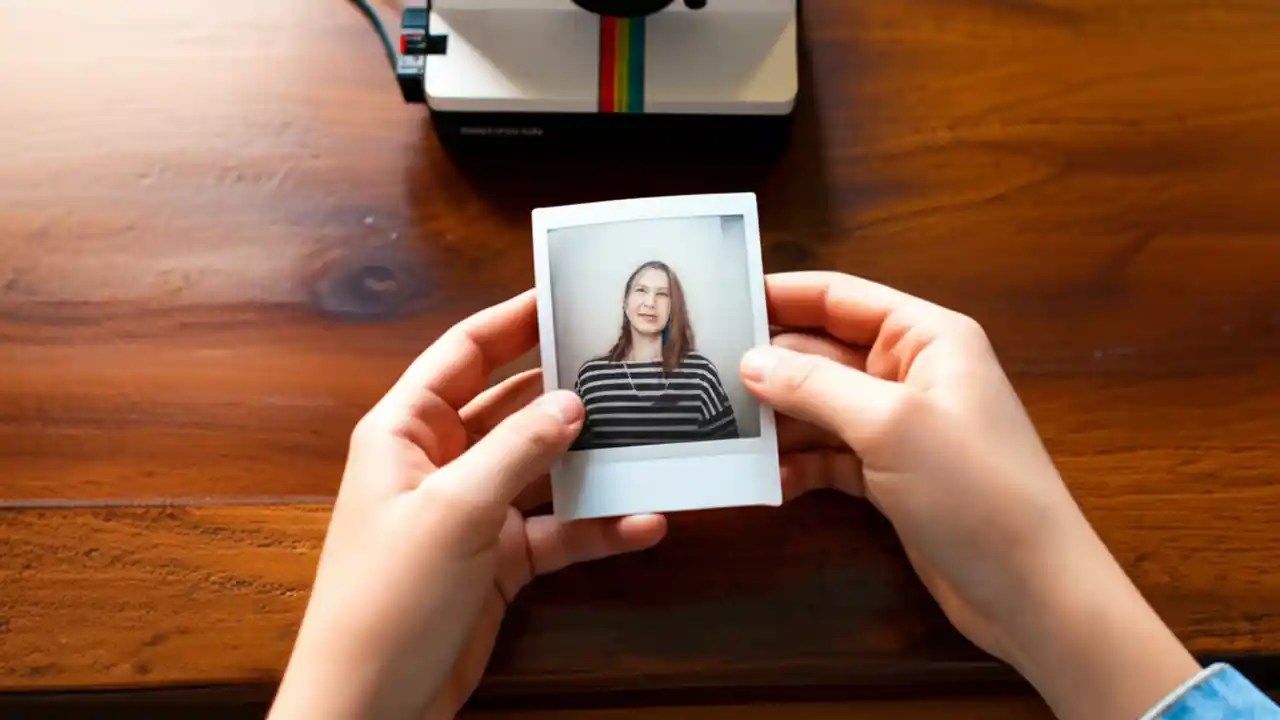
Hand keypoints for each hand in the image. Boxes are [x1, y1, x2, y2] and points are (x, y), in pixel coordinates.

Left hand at [269, 292, 666, 719]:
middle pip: (512, 405)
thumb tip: (572, 401)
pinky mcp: (499, 560)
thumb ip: (517, 450)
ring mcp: (473, 511)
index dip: (513, 320)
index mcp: (405, 430)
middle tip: (628, 361)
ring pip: (543, 467)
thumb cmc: (387, 598)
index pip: (464, 353)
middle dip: (565, 386)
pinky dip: (597, 527)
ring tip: (651, 435)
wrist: (373, 705)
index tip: (568, 295)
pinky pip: (558, 530)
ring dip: (592, 458)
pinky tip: (643, 522)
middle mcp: (440, 461)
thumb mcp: (454, 510)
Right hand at [743, 272, 1198, 719]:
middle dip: (768, 366)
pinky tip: (767, 482)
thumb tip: (751, 360)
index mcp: (927, 337)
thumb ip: (815, 387)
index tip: (721, 301)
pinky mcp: (890, 477)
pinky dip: (798, 467)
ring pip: (819, 409)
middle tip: (701, 375)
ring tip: (724, 432)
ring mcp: (900, 428)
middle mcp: (911, 374)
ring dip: (777, 422)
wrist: (1033, 590)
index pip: (840, 298)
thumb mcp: (891, 425)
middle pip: (822, 354)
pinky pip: (829, 457)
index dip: (781, 295)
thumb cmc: (977, 490)